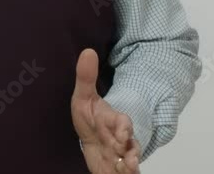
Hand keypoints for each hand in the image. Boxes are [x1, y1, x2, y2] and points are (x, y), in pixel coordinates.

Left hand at [71, 49, 141, 173]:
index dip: (124, 127)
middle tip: (129, 159)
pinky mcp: (117, 167)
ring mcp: (120, 154)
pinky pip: (124, 172)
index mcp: (115, 121)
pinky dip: (124, 173)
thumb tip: (87, 51)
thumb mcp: (83, 97)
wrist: (93, 139)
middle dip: (130, 151)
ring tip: (129, 169)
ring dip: (130, 165)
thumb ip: (86, 77)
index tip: (123, 132)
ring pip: (130, 160)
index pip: (124, 123)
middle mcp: (120, 139)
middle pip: (129, 145)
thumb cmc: (90, 117)